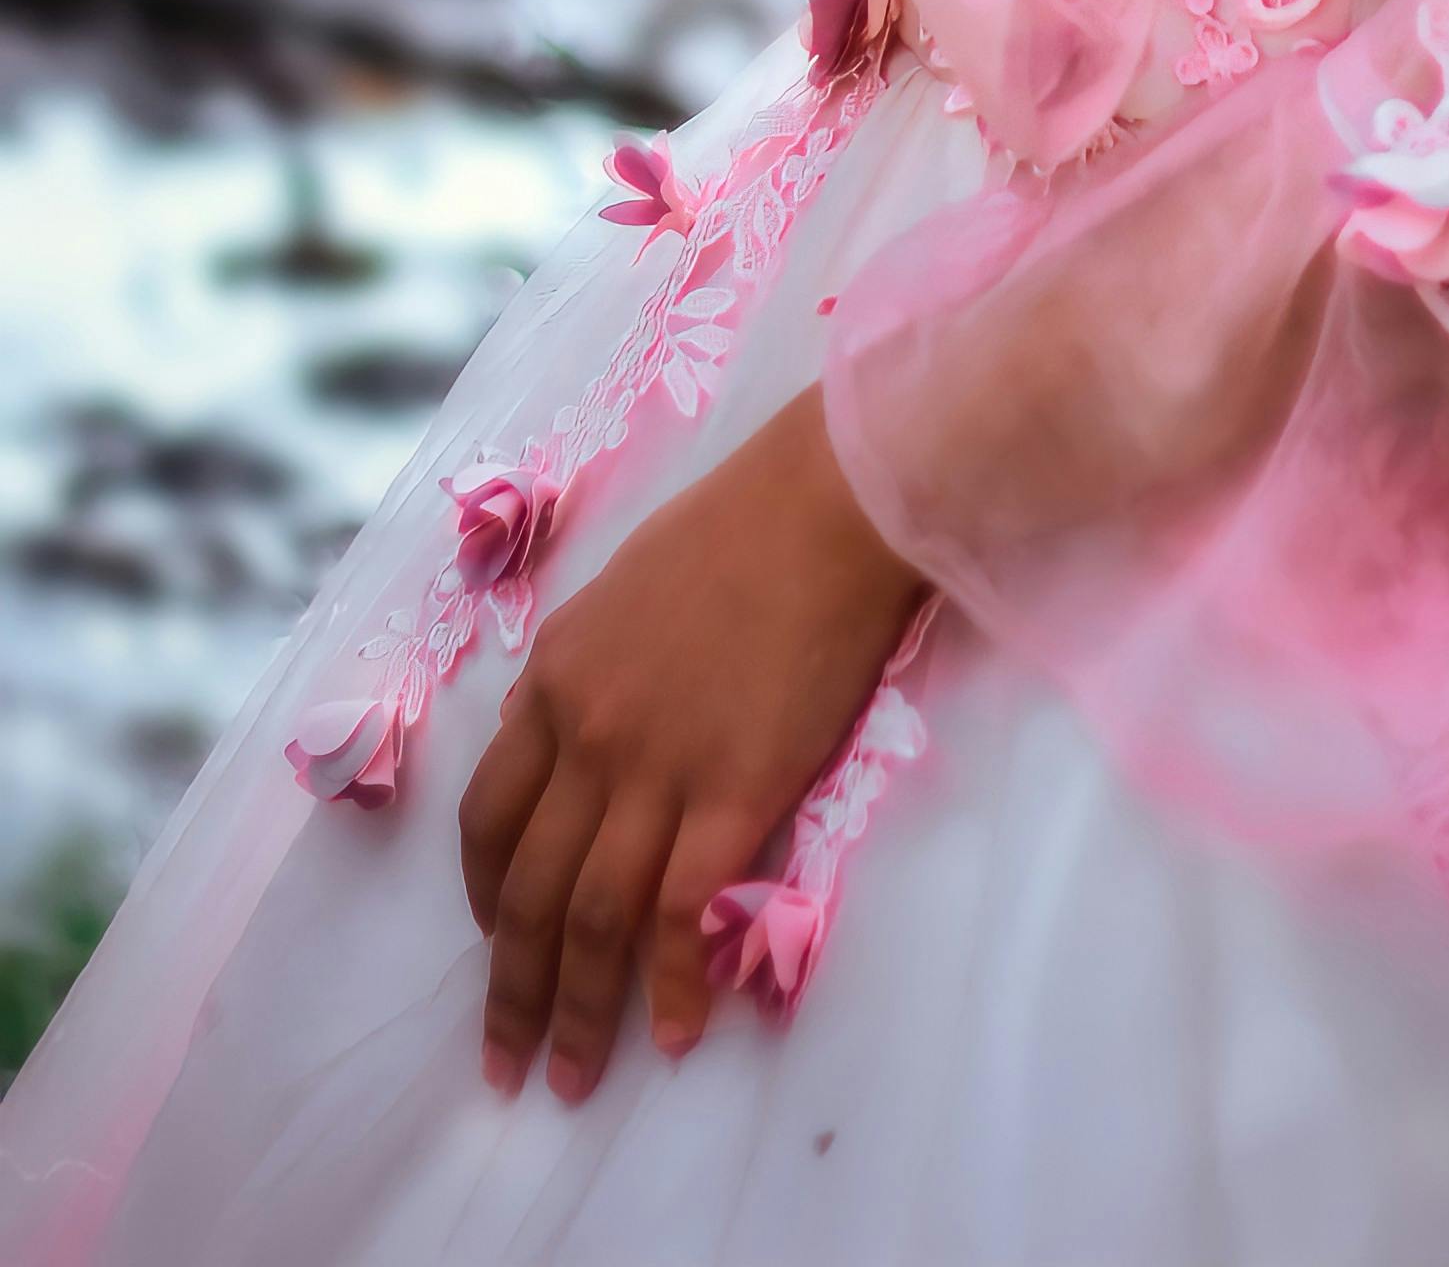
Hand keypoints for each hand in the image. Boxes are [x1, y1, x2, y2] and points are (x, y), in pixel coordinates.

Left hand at [456, 386, 923, 1101]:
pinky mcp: (735, 793)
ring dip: (577, 1010)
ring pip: (592, 916)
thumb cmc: (745, 522)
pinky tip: (677, 1032)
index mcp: (555, 677)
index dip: (484, 895)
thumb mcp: (627, 587)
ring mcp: (657, 767)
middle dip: (511, 991)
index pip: (490, 815)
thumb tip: (575, 727)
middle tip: (505, 1066)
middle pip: (528, 889)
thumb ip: (590, 668)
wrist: (830, 502)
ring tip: (574, 1078)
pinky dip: (672, 981)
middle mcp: (588, 733)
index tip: (496, 942)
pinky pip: (681, 911)